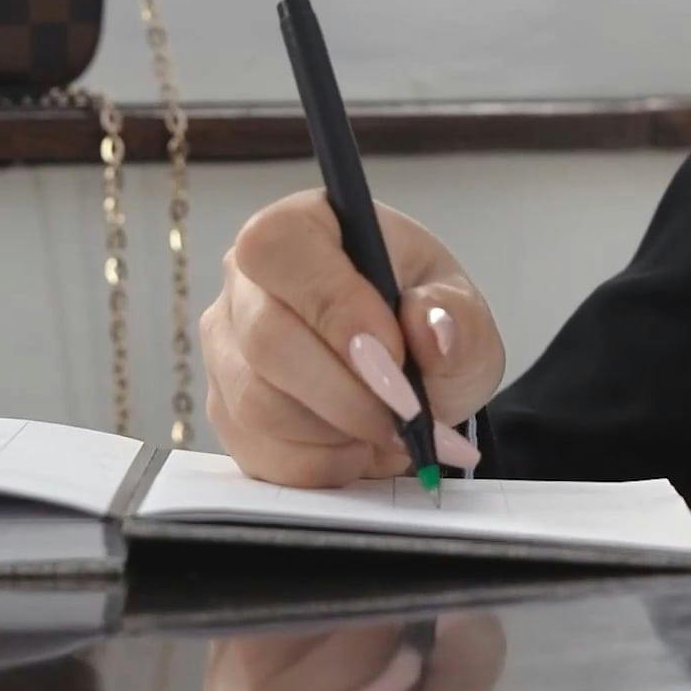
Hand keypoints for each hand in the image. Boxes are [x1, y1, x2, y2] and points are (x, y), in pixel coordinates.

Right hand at [201, 191, 498, 486]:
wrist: (409, 382)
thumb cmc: (425, 325)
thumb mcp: (464, 314)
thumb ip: (457, 317)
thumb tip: (428, 325)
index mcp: (303, 227)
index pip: (281, 247)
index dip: (333, 305)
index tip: (394, 356)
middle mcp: (247, 284)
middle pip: (266, 338)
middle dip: (348, 393)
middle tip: (407, 416)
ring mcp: (227, 351)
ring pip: (259, 404)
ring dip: (339, 432)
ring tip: (390, 429)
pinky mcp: (225, 411)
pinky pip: (259, 453)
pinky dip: (322, 463)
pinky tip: (358, 447)